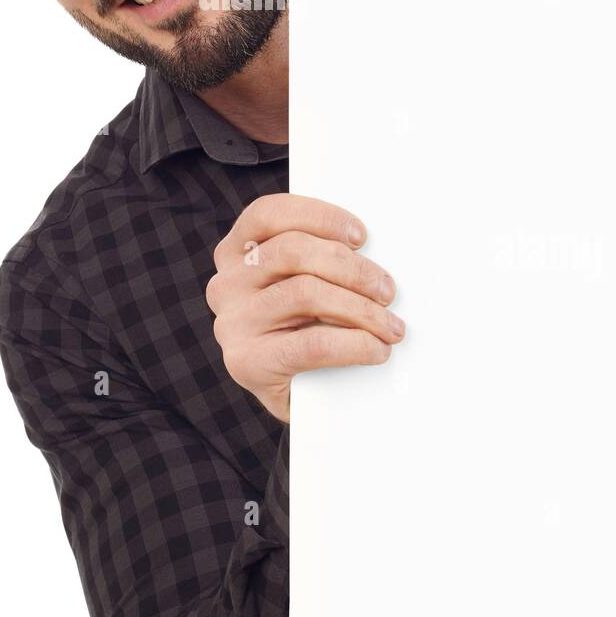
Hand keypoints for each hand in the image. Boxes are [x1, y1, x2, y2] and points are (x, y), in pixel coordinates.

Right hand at [205, 193, 403, 423]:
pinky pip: (312, 343)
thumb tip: (369, 246)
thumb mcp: (302, 284)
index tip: (360, 236)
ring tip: (390, 326)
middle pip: (294, 252)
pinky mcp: (247, 362)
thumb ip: (317, 259)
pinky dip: (354, 344)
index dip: (318, 216)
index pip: (268, 214)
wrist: (297, 402)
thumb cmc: (305, 331)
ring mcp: (232, 323)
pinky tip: (376, 350)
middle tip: (387, 289)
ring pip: (306, 293)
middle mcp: (226, 284)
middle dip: (352, 268)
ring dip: (361, 308)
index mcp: (235, 253)